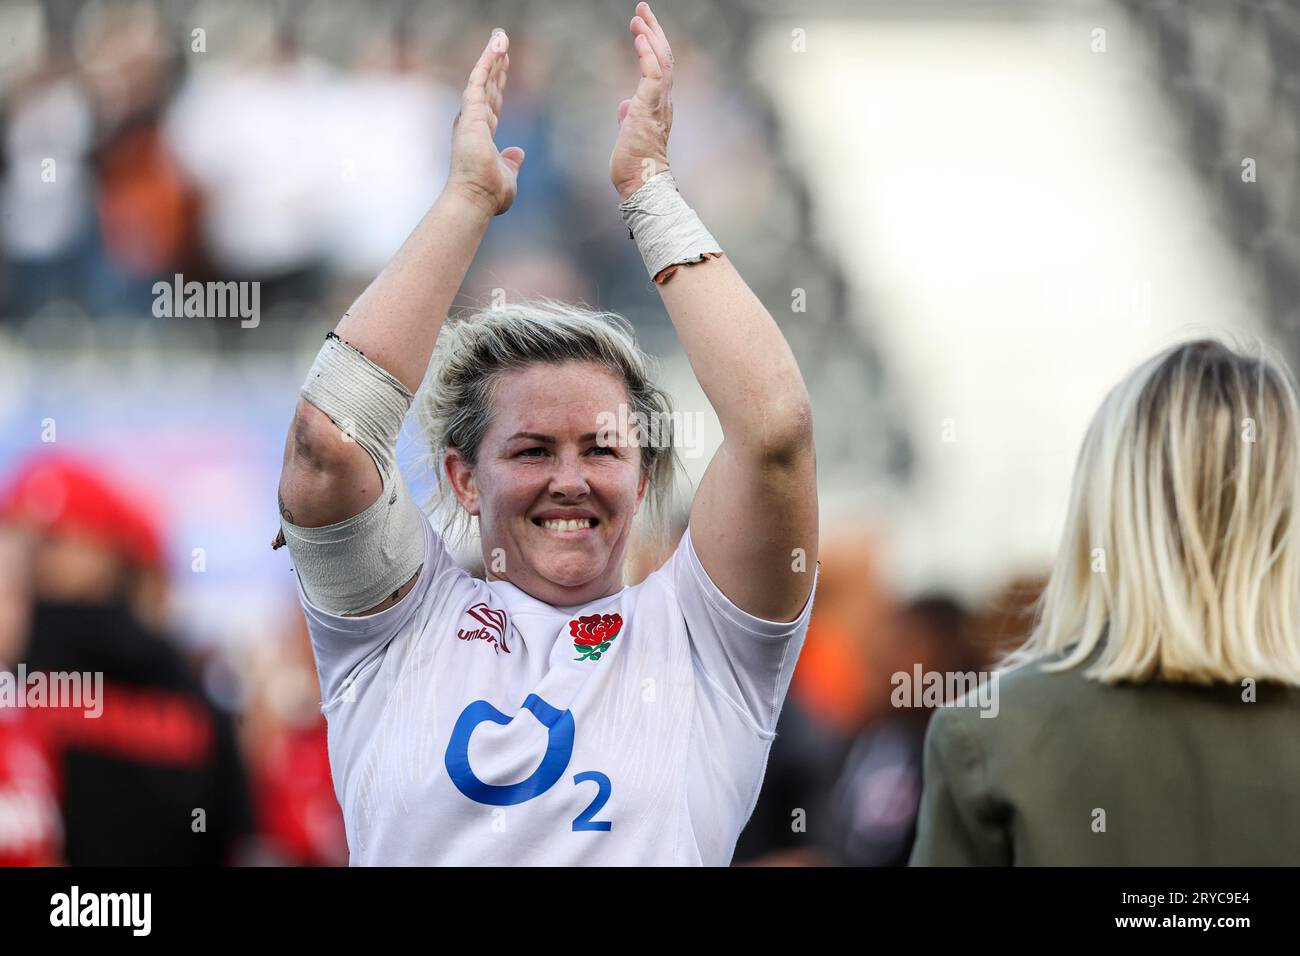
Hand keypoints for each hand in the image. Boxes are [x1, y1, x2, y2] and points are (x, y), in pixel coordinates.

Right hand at [446, 29, 525, 216]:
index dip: (498, 82)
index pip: (492, 102)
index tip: (504, 65)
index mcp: (481, 135)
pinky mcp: (470, 114)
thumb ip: (511, 163)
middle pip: (487, 86)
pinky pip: (478, 81)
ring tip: (500, 36)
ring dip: (491, 57)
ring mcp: (470, 117)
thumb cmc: (488, 194)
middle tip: (501, 43)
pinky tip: (496, 47)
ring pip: (482, 79)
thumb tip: (518, 153)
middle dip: (495, 64)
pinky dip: (486, 62)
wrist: (476, 198)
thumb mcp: (507, 176)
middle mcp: (473, 123)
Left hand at [610, 2, 672, 200]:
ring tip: (638, 17)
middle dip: (653, 30)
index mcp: (659, 105)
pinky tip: (639, 37)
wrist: (640, 182)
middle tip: (642, 8)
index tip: (640, 25)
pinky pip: (653, 74)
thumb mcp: (629, 133)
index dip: (651, 43)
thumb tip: (624, 106)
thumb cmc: (634, 164)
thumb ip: (630, 116)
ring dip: (650, 36)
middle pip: (664, 57)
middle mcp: (663, 101)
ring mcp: (659, 104)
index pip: (659, 67)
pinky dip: (647, 53)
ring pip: (661, 61)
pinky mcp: (649, 108)